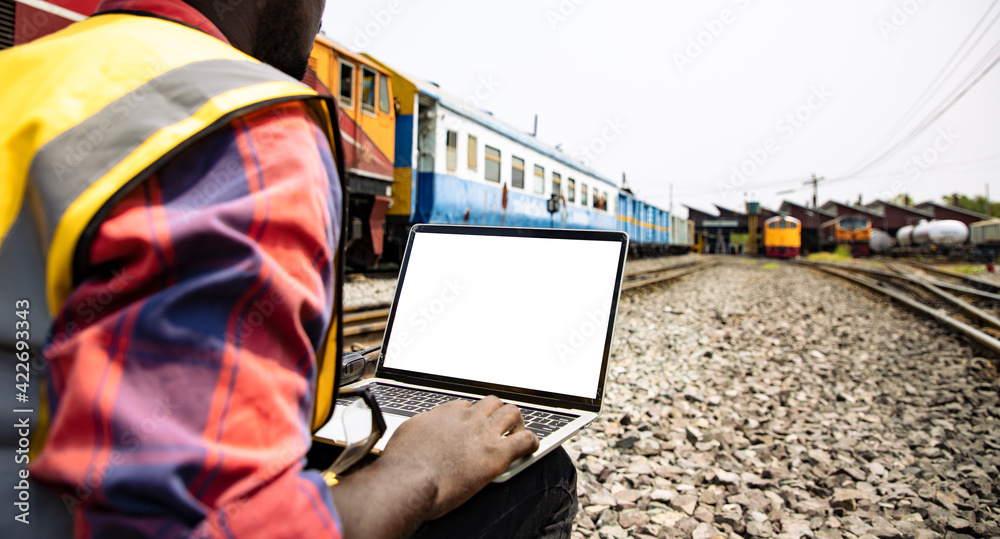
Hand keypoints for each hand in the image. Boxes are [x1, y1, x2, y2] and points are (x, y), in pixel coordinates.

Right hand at [381, 395, 539, 518]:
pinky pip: (525, 440)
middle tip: (499, 427)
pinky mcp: (497, 453)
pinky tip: (530, 448)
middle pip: (492, 404)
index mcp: (445, 413)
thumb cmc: (401, 465)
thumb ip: (421, 429)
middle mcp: (467, 418)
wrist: (408, 480)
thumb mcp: (406, 435)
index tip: (473, 427)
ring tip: (517, 434)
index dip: (473, 417)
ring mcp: (484, 434)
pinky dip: (531, 442)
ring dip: (516, 423)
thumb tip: (422, 432)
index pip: (467, 406)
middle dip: (497, 414)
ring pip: (511, 413)